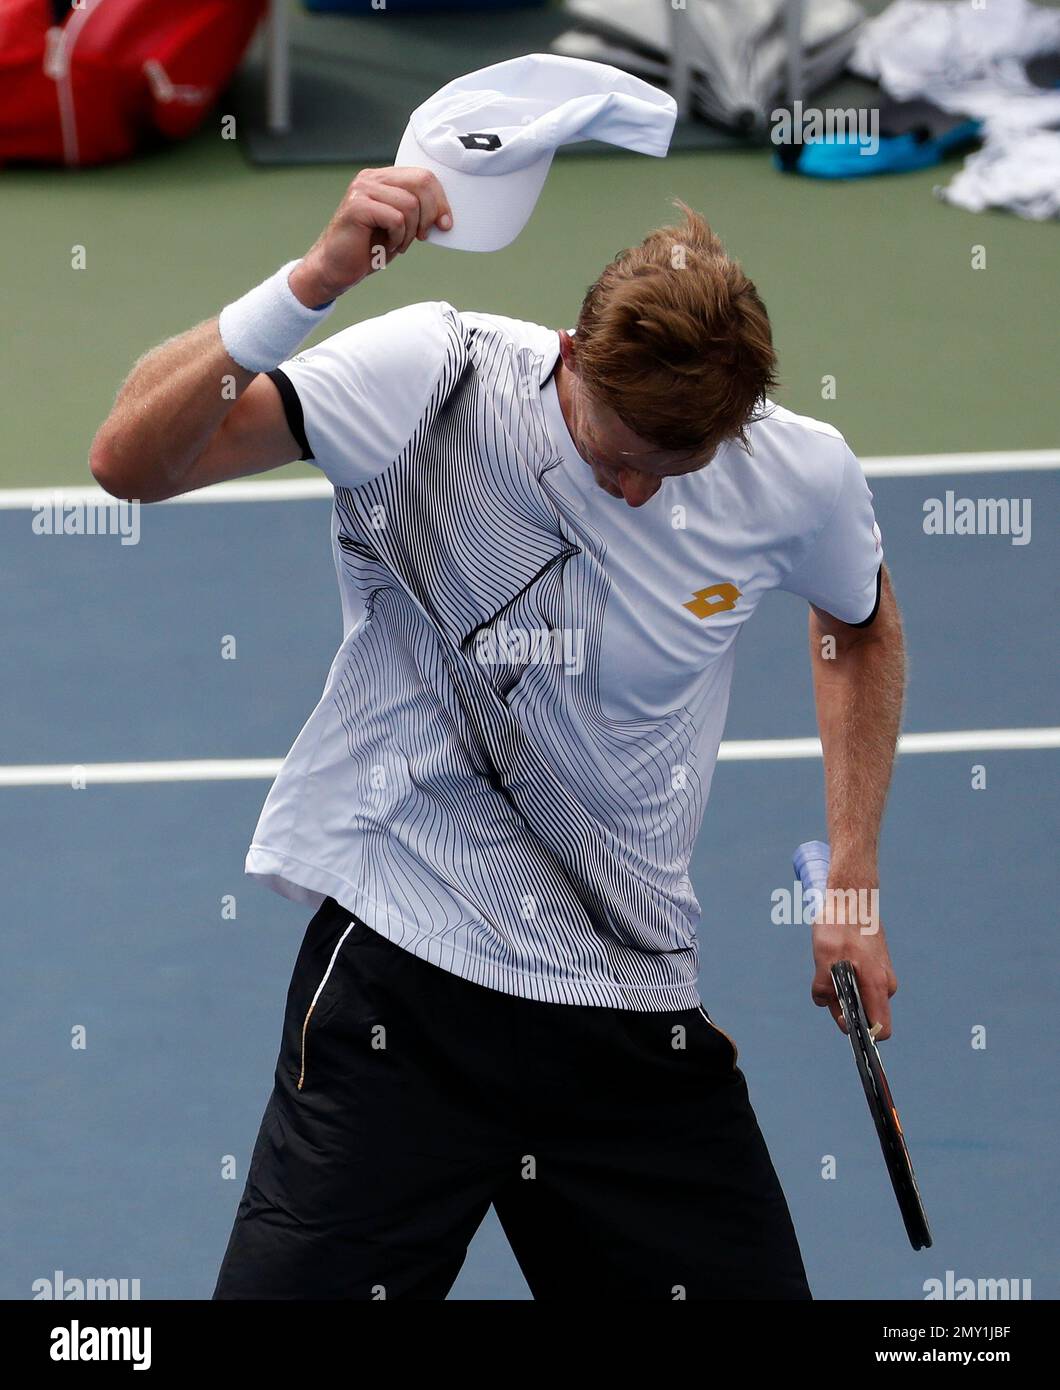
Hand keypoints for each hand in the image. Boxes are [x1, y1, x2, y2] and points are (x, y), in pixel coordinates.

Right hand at [289, 166, 452, 306]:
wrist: (335, 268)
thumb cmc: (367, 250)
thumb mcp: (400, 227)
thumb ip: (418, 213)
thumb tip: (444, 215)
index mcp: (383, 179)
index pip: (424, 176)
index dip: (440, 200)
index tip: (445, 224)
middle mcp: (371, 178)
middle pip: (421, 182)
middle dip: (430, 214)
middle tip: (422, 236)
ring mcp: (362, 189)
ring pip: (410, 204)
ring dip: (411, 232)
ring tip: (398, 244)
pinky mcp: (357, 206)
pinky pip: (396, 218)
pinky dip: (398, 238)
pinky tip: (387, 246)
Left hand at [810, 879, 897, 1039]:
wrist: (852, 897)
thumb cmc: (839, 925)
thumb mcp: (823, 955)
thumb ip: (823, 985)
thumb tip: (823, 1002)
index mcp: (878, 985)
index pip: (880, 1028)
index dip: (861, 1033)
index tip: (843, 1021)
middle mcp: (885, 984)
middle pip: (865, 1014)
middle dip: (844, 1009)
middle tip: (826, 988)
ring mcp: (882, 975)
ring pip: (860, 998)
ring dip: (842, 993)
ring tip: (829, 967)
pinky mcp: (876, 967)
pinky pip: (860, 984)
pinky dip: (845, 980)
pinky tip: (833, 962)